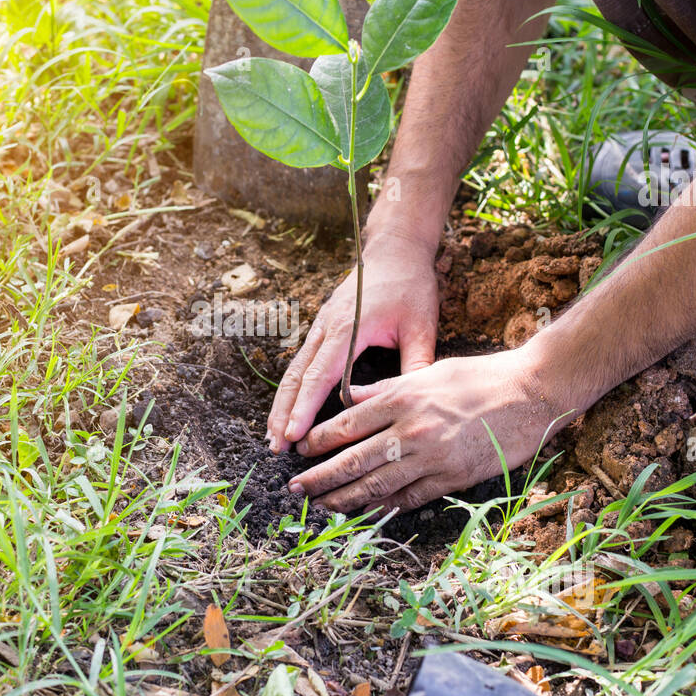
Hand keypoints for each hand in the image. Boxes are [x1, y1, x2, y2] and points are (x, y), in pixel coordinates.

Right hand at [267, 229, 439, 450]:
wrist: (395, 249)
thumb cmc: (409, 284)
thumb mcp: (421, 324)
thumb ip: (417, 364)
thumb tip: (416, 404)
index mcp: (348, 328)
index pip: (321, 376)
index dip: (305, 408)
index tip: (294, 434)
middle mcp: (326, 328)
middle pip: (297, 377)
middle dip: (283, 413)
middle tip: (275, 446)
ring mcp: (320, 327)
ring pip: (294, 371)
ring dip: (281, 404)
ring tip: (273, 436)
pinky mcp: (322, 328)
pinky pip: (302, 363)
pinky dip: (292, 389)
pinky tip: (288, 410)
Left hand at [286, 346, 569, 512]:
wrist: (532, 393)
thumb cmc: (480, 376)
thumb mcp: (428, 371)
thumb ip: (385, 388)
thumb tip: (348, 396)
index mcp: (402, 398)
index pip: (347, 424)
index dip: (318, 441)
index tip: (299, 451)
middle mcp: (412, 428)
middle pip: (354, 459)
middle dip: (320, 477)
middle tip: (296, 489)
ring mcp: (432, 456)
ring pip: (377, 484)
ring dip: (346, 498)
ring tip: (323, 507)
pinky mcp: (452, 478)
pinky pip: (410, 497)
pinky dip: (385, 508)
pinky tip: (367, 514)